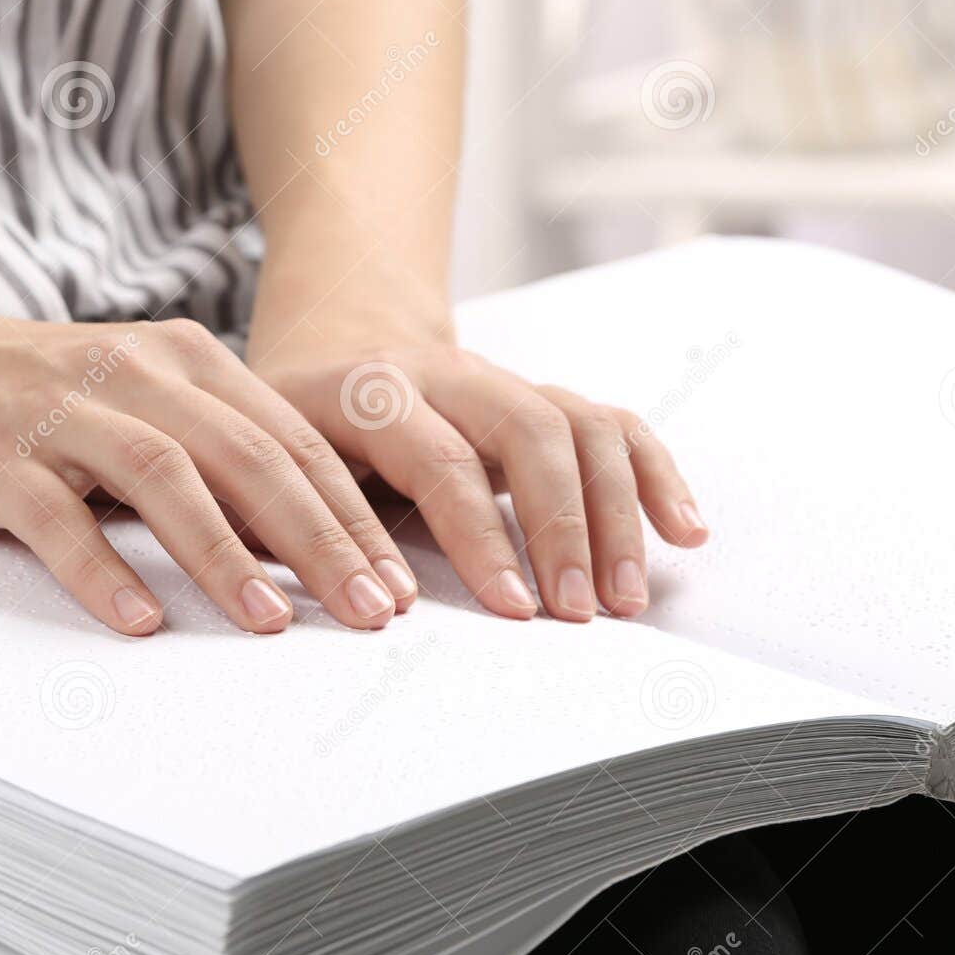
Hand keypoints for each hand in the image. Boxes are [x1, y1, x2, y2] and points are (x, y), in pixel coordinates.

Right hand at [0, 317, 416, 636]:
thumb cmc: (40, 402)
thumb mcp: (143, 407)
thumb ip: (219, 455)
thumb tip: (311, 546)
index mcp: (185, 360)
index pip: (292, 441)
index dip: (351, 516)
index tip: (395, 584)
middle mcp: (133, 373)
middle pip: (248, 457)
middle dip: (319, 541)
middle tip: (368, 611)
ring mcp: (62, 411)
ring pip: (165, 478)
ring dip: (225, 555)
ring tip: (273, 622)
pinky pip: (57, 516)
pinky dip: (103, 570)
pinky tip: (139, 619)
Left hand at [252, 343, 708, 621]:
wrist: (326, 340)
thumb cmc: (290, 430)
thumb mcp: (267, 467)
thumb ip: (292, 522)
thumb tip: (333, 601)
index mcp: (369, 390)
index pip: (443, 458)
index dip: (481, 537)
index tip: (512, 611)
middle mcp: (446, 373)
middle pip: (532, 429)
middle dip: (564, 527)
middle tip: (580, 614)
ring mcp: (502, 380)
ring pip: (582, 424)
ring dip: (617, 514)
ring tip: (627, 597)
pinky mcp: (540, 396)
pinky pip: (613, 423)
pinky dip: (655, 476)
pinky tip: (686, 532)